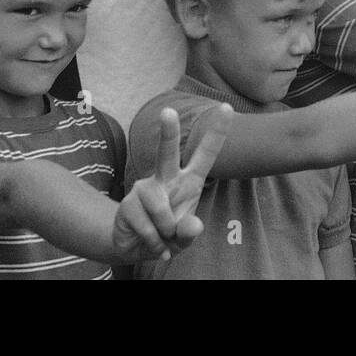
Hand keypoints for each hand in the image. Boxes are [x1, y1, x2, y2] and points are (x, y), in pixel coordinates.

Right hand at [113, 105, 233, 261]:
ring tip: (164, 238)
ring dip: (165, 231)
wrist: (136, 248)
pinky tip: (153, 243)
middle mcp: (167, 178)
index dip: (217, 132)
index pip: (206, 154)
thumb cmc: (168, 234)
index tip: (227, 107)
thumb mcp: (185, 238)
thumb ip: (191, 233)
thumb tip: (192, 226)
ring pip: (160, 207)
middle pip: (167, 153)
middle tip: (167, 112)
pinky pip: (147, 225)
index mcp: (190, 181)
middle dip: (168, 133)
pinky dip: (153, 241)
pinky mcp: (128, 203)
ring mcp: (145, 188)